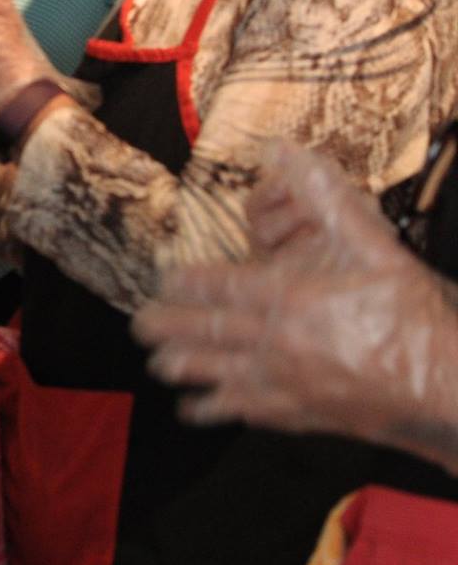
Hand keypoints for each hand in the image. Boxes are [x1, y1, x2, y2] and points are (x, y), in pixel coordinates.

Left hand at [133, 146, 457, 467]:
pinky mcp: (304, 416)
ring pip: (219, 375)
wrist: (453, 390)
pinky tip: (198, 411)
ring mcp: (287, 384)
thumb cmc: (415, 318)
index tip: (162, 280)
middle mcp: (276, 342)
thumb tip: (280, 148)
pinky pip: (247, 413)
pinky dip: (218, 410)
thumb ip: (325, 196)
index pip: (217, 287)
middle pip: (207, 334)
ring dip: (185, 369)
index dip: (185, 283)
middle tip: (138, 327)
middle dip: (169, 329)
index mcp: (287, 298)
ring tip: (158, 366)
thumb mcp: (374, 246)